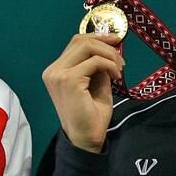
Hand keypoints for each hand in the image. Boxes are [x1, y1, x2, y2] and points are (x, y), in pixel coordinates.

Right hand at [41, 32, 123, 152]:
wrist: (86, 138)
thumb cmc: (91, 116)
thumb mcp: (96, 84)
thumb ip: (98, 66)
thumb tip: (110, 47)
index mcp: (56, 71)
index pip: (75, 43)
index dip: (97, 36)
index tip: (116, 40)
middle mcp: (53, 70)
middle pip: (80, 41)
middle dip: (106, 45)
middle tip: (122, 59)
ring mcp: (58, 74)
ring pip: (87, 47)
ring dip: (109, 55)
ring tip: (120, 70)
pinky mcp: (68, 79)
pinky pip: (95, 61)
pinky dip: (110, 65)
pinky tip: (116, 77)